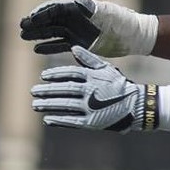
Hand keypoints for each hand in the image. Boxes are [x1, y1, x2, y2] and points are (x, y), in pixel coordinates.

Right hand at [19, 0, 157, 56]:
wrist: (134, 36)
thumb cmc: (123, 22)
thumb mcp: (108, 13)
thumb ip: (92, 8)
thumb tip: (78, 1)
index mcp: (80, 9)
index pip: (55, 9)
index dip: (41, 13)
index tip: (30, 18)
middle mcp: (75, 19)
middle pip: (50, 19)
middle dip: (35, 23)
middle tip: (20, 27)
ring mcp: (76, 31)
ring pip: (52, 32)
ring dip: (38, 34)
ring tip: (23, 37)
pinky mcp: (79, 43)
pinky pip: (59, 44)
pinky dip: (48, 47)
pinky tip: (36, 49)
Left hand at [31, 46, 155, 132]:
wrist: (136, 105)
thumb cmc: (118, 85)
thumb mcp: (106, 69)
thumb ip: (89, 59)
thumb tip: (73, 48)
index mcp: (94, 77)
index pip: (70, 74)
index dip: (55, 74)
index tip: (43, 76)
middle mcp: (91, 91)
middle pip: (65, 89)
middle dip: (47, 90)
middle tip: (33, 91)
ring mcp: (91, 107)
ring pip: (65, 105)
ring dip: (49, 105)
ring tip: (35, 104)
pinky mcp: (92, 122)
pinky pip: (72, 121)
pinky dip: (59, 120)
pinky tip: (47, 119)